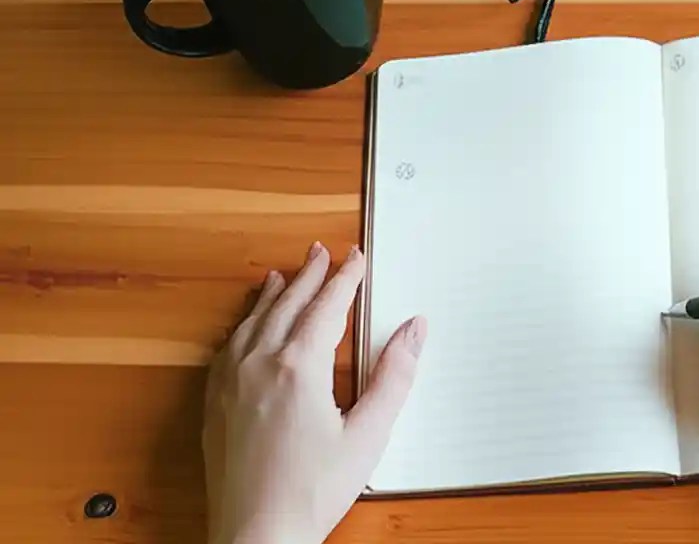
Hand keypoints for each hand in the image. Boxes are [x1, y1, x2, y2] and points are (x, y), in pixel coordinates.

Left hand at [204, 242, 425, 543]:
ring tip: (282, 275)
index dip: (345, 279)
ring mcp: (230, 383)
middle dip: (308, 275)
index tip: (356, 258)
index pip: (327, 307)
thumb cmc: (312, 491)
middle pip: (287, 304)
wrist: (257, 535)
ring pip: (252, 321)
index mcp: (299, 368)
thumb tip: (414, 330)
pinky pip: (227, 347)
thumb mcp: (369, 434)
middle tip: (320, 252)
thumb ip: (394, 376)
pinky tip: (247, 326)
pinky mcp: (214, 404)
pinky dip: (243, 324)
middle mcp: (258, 366)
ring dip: (272, 294)